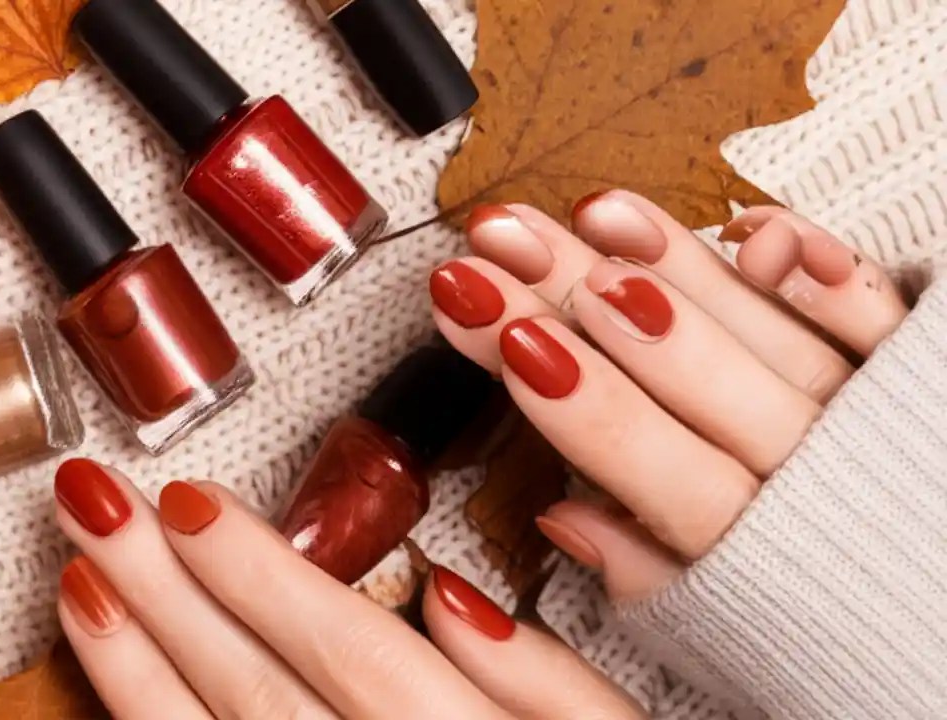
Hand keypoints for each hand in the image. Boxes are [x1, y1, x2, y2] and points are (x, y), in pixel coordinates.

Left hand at [52, 460, 643, 718]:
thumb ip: (548, 686)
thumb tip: (454, 592)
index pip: (349, 649)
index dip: (258, 570)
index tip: (182, 498)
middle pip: (260, 690)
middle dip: (166, 590)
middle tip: (93, 502)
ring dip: (136, 668)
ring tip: (78, 582)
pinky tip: (118, 686)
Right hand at [431, 191, 909, 597]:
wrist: (943, 614)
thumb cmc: (838, 620)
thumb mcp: (723, 631)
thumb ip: (643, 578)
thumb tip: (567, 520)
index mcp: (752, 547)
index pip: (646, 461)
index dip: (573, 395)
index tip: (505, 336)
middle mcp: (811, 471)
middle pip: (687, 374)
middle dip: (580, 298)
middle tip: (506, 244)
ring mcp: (867, 416)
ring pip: (766, 330)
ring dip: (676, 263)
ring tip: (594, 215)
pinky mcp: (917, 377)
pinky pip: (879, 317)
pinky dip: (821, 270)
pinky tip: (751, 230)